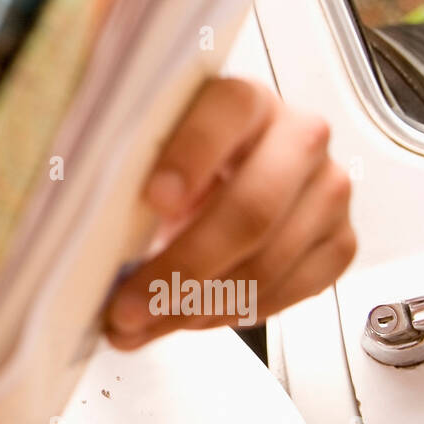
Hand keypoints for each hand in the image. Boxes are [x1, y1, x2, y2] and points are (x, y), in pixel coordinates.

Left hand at [105, 77, 355, 348]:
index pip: (225, 115)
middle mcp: (299, 138)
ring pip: (269, 261)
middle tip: (129, 304)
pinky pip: (291, 292)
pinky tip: (190, 316)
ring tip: (145, 324)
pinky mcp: (339, 241)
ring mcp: (327, 191)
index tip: (153, 199)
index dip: (189, 158)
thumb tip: (84, 225)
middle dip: (183, 268)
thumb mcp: (156, 147)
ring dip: (198, 305)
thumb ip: (132, 169)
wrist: (240, 170)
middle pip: (251, 209)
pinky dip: (233, 312)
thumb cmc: (187, 158)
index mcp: (246, 100)